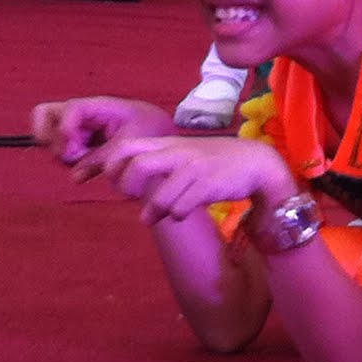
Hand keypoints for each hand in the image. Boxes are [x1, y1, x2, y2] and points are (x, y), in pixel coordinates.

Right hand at [32, 96, 176, 182]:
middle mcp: (82, 114)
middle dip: (53, 140)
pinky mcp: (78, 142)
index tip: (75, 150)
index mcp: (98, 106)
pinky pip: (60, 150)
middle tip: (76, 154)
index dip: (64, 130)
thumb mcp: (131, 142)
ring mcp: (77, 127)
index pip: (69, 110)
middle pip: (45, 116)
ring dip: (62, 152)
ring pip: (49, 136)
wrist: (159, 132)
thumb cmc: (149, 128)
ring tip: (87, 160)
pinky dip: (69, 160)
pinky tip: (88, 166)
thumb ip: (102, 158)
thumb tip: (75, 176)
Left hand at [101, 135, 294, 226]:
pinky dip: (175, 215)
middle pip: (137, 165)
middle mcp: (179, 152)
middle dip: (127, 186)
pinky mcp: (209, 184)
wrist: (256, 163)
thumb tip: (125, 186)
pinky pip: (181, 207)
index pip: (126, 146)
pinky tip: (180, 213)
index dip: (108, 164)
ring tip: (152, 217)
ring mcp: (195, 168)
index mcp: (169, 144)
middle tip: (131, 196)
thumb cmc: (215, 162)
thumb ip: (157, 164)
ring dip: (152, 211)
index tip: (105, 180)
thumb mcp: (185, 154)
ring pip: (160, 195)